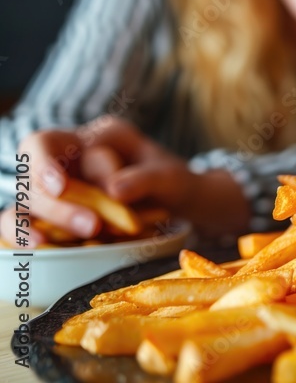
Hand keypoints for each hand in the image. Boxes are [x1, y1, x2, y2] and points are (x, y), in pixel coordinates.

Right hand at [1, 116, 244, 246]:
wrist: (180, 204)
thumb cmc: (174, 183)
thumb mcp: (170, 176)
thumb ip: (145, 178)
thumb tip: (114, 190)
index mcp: (94, 137)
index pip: (48, 144)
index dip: (45, 166)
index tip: (60, 187)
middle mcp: (68, 159)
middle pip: (32, 177)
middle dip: (57, 205)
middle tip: (92, 226)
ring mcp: (58, 189)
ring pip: (24, 203)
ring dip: (35, 224)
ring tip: (52, 245)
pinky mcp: (57, 217)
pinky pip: (28, 226)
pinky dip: (27, 237)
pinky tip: (39, 248)